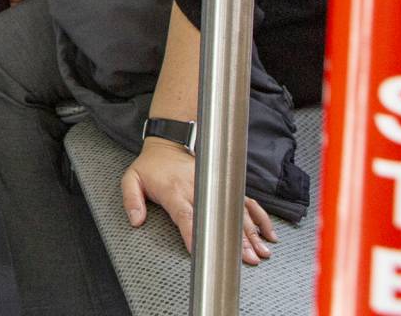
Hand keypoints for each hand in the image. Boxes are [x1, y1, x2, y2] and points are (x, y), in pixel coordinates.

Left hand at [121, 138, 277, 265]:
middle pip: (219, 218)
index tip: (202, 250)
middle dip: (234, 239)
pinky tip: (269, 233)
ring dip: (251, 232)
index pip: (185, 215)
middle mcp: (198, 190)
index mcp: (174, 191)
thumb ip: (131, 200)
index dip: (193, 233)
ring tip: (262, 252)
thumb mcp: (132, 179)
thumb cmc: (151, 166)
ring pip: (236, 212)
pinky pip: (246, 201)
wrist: (169, 141)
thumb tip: (136, 221)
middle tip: (247, 259)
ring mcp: (215, 187)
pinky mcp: (225, 185)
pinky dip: (260, 217)